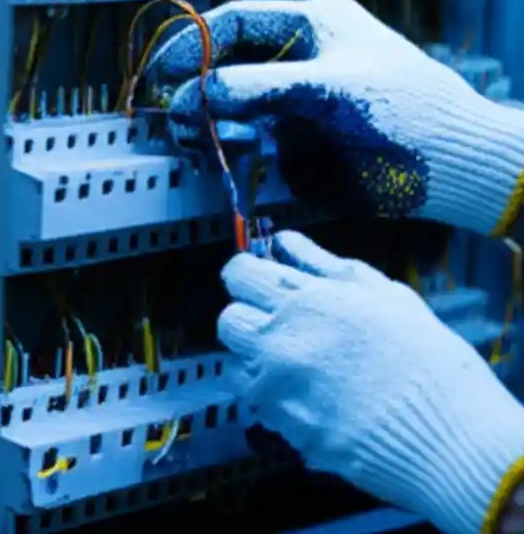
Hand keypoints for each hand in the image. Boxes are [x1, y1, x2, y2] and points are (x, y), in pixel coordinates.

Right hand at [147, 0, 523, 234]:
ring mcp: (296, 102)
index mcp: (312, 26)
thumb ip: (259, 87)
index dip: (193, 44)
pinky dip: (228, 149)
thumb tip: (196, 92)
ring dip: (207, 122)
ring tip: (197, 139)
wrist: (454, 167)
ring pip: (231, 106)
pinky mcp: (298, 143)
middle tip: (175, 116)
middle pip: (225, 65)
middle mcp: (298, 60)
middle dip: (195, 89)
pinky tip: (226, 157)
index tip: (163, 72)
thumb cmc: (408, 111)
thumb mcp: (330, 89)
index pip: (236, 22)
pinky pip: (248, 141)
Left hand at [219, 231, 523, 533]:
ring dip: (255, 358)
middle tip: (281, 328)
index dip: (245, 276)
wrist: (442, 429)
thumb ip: (324, 264)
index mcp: (307, 298)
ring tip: (299, 364)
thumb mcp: (384, 293)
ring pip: (235, 360)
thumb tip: (285, 242)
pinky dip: (269, 394)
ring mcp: (275, 381)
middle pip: (230, 319)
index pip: (240, 273)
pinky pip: (253, 399)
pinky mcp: (277, 420)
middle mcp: (280, 336)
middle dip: (249, 319)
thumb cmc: (424, 357)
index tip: (258, 283)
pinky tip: (307, 393)